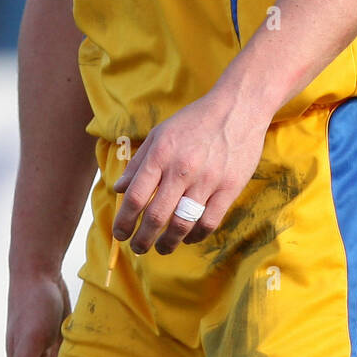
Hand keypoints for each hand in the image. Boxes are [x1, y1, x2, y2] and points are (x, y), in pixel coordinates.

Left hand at [111, 89, 268, 255]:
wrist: (238, 108)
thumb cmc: (195, 120)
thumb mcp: (160, 133)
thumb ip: (138, 162)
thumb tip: (118, 188)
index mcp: (161, 154)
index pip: (135, 196)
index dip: (124, 220)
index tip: (120, 233)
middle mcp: (181, 169)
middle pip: (156, 216)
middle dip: (143, 239)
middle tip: (138, 248)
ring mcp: (207, 180)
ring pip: (182, 224)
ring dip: (168, 243)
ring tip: (161, 248)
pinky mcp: (229, 188)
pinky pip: (209, 222)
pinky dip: (196, 236)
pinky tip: (189, 237)